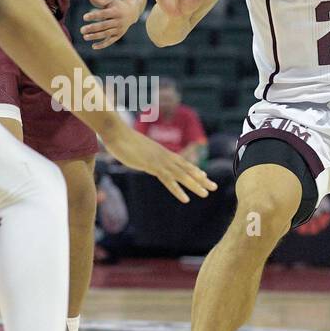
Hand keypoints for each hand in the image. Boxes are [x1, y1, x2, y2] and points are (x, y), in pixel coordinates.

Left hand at [81, 0, 142, 49]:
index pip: (103, 14)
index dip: (94, 16)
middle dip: (92, 28)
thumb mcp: (109, 2)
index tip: (84, 17)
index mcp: (116, 11)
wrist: (131, 12)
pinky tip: (93, 46)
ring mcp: (119, 29)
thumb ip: (99, 0)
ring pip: (106, 34)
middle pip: (104, 26)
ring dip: (95, 36)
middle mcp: (118, 21)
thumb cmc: (116, 6)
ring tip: (84, 37)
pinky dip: (102, 45)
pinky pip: (110, 41)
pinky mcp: (118, 35)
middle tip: (81, 30)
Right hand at [100, 126, 216, 203]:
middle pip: (187, 169)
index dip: (193, 169)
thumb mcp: (136, 149)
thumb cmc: (122, 139)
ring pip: (182, 175)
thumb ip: (142, 154)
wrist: (115, 131)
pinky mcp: (152, 166)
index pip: (182, 162)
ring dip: (195, 185)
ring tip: (206, 194)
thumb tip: (140, 156)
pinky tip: (186, 199)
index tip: (204, 175)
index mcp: (161, 152)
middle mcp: (164, 156)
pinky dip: (178, 190)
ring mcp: (159, 161)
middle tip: (214, 187)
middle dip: (201, 178)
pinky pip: (168, 180)